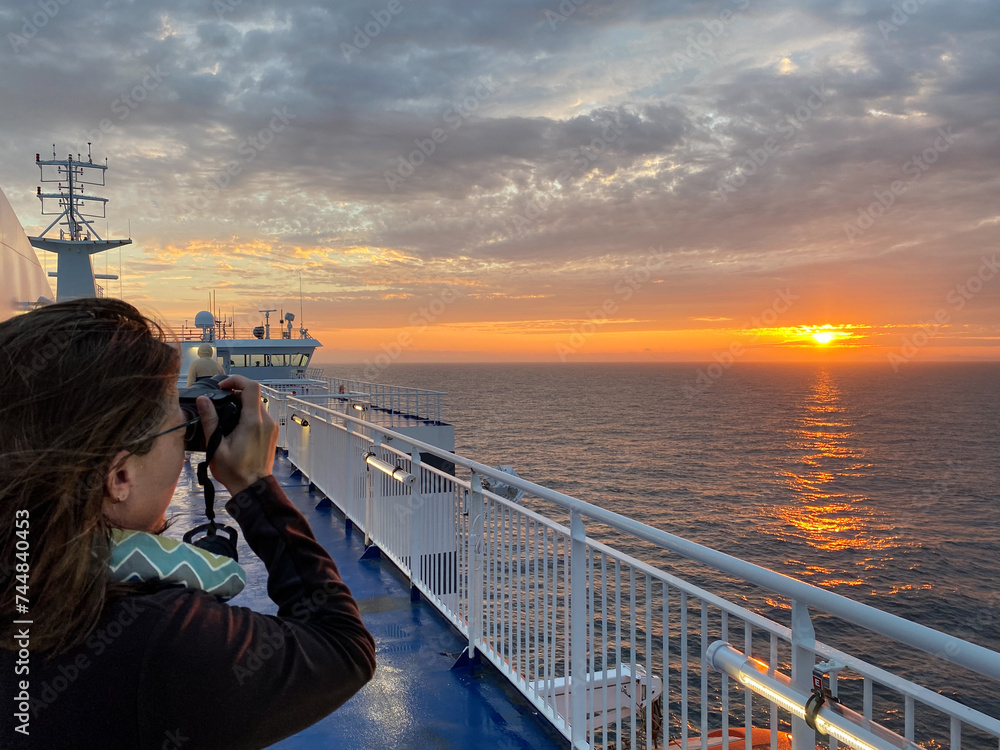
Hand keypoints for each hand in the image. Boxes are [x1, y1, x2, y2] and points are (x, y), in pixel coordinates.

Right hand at [195, 375, 277, 494]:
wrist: (253, 487)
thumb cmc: (234, 471)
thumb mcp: (216, 446)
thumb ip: (210, 420)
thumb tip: (203, 400)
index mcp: (253, 421)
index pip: (251, 387)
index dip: (236, 380)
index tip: (222, 386)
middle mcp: (266, 421)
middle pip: (254, 395)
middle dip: (236, 393)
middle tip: (219, 401)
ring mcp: (271, 427)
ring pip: (257, 405)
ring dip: (242, 404)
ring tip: (225, 414)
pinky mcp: (272, 433)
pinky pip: (261, 415)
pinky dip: (248, 413)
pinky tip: (235, 425)